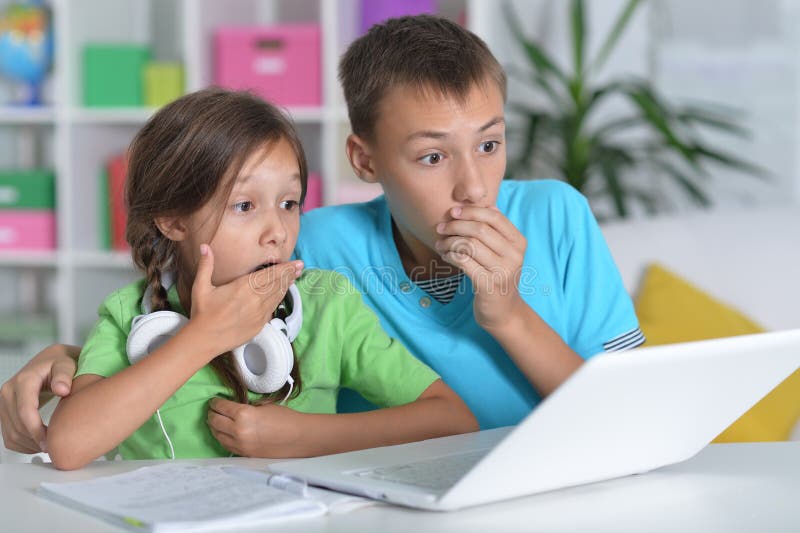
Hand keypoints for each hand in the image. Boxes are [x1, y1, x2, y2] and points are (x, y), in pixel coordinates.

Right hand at [0, 344, 78, 452]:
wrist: (50, 361)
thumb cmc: (61, 363)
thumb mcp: (66, 364)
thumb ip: (64, 375)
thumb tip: (62, 389)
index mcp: (23, 381)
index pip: (25, 411)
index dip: (36, 430)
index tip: (50, 443)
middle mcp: (8, 392)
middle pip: (17, 426)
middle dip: (35, 440)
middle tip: (56, 447)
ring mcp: (4, 403)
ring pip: (11, 434)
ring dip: (29, 445)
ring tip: (50, 446)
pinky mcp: (4, 412)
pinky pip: (8, 436)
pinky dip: (23, 445)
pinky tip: (39, 444)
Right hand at [187, 245, 302, 357]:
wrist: (205, 339)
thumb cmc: (202, 312)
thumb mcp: (201, 286)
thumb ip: (206, 265)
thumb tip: (204, 246)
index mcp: (243, 287)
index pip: (270, 274)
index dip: (285, 268)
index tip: (296, 263)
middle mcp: (255, 299)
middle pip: (277, 283)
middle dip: (289, 274)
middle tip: (300, 266)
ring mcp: (259, 313)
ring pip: (277, 295)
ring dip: (287, 285)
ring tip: (295, 276)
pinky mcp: (260, 324)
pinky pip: (273, 308)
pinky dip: (280, 298)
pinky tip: (282, 293)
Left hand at [207, 398, 303, 457]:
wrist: (298, 438)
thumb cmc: (285, 418)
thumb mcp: (263, 406)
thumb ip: (246, 407)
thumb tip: (233, 408)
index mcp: (243, 414)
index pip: (220, 407)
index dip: (215, 402)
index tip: (214, 401)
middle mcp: (238, 430)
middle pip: (214, 421)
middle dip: (211, 414)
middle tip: (213, 410)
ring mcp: (240, 444)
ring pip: (217, 435)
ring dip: (214, 427)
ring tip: (216, 421)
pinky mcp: (244, 454)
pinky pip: (226, 445)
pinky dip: (223, 437)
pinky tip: (225, 433)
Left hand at [435, 205, 527, 330]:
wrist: (504, 312)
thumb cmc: (497, 277)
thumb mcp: (502, 253)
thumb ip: (493, 232)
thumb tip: (478, 206)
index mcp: (518, 242)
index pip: (494, 217)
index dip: (471, 211)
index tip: (453, 212)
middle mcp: (514, 255)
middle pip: (479, 229)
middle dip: (455, 225)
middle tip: (440, 228)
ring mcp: (503, 271)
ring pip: (469, 245)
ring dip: (449, 242)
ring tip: (440, 244)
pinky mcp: (488, 285)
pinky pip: (463, 262)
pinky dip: (450, 255)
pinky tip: (445, 256)